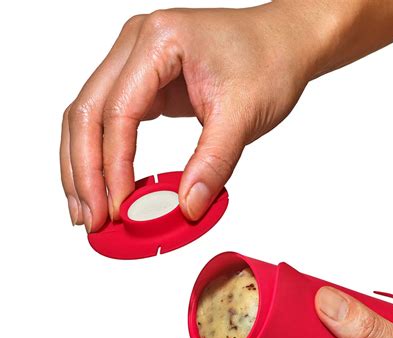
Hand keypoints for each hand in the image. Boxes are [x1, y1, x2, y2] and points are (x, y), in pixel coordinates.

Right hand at [60, 3, 329, 230]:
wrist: (285, 44)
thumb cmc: (269, 61)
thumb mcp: (244, 114)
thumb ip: (213, 163)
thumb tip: (186, 207)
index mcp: (158, 41)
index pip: (118, 112)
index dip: (114, 167)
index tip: (120, 208)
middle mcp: (136, 46)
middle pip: (86, 113)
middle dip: (85, 172)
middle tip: (92, 217)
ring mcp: (137, 63)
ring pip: (89, 117)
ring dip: (84, 166)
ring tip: (87, 209)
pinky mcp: (146, 83)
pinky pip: (110, 120)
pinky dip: (103, 155)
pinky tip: (105, 184)